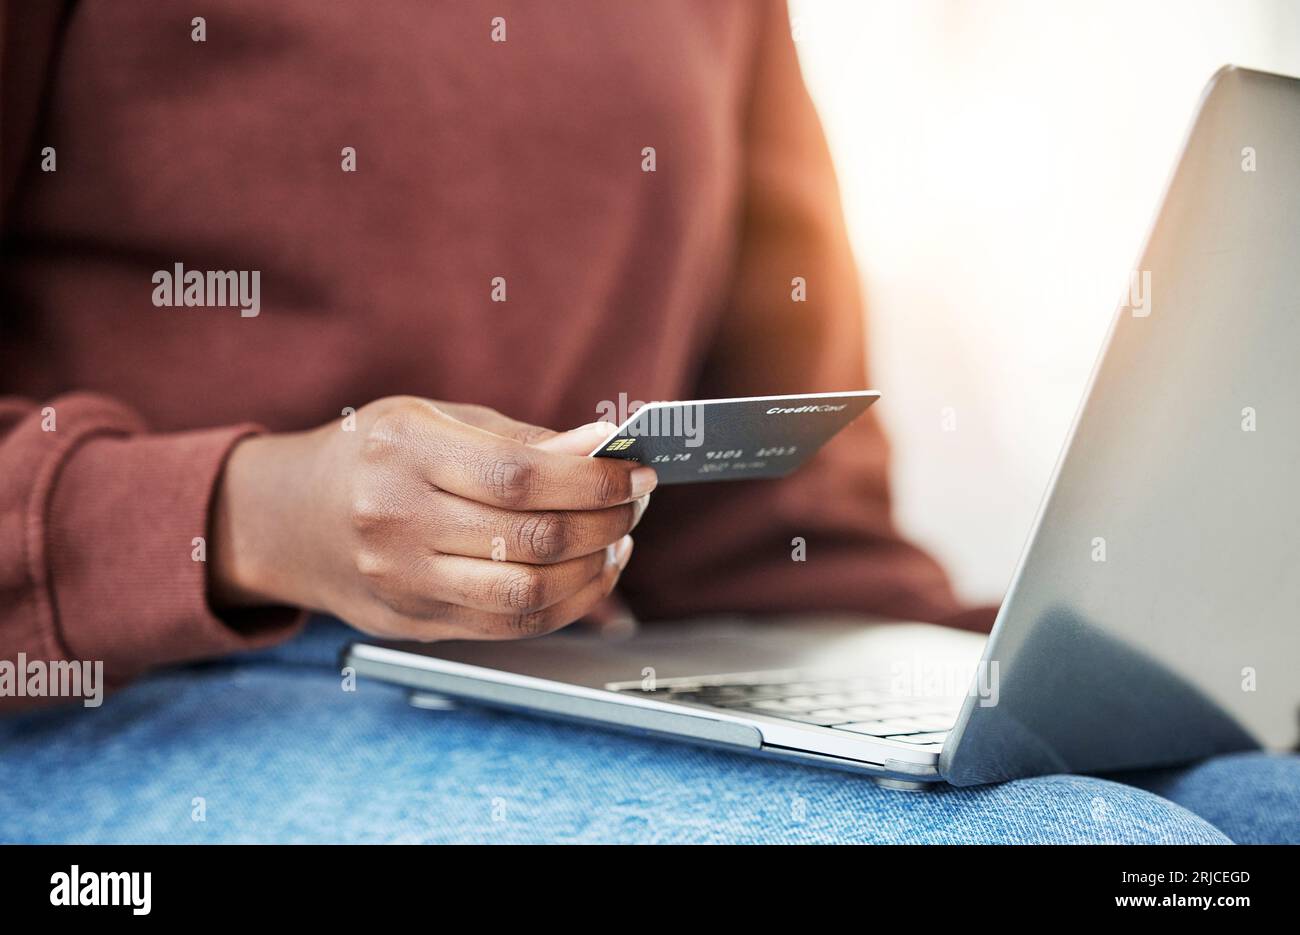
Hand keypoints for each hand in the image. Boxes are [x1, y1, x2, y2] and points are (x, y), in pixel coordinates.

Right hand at [210, 397, 654, 640]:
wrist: (287, 519)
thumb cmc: (372, 456)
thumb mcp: (435, 419)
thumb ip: (518, 439)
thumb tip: (598, 449)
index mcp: (405, 452)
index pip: (522, 476)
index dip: (594, 480)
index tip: (637, 475)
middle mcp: (397, 520)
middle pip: (532, 537)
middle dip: (606, 522)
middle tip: (634, 504)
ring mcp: (403, 580)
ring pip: (528, 593)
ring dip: (594, 570)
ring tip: (616, 541)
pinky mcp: (415, 622)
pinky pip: (511, 626)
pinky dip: (568, 605)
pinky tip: (589, 575)